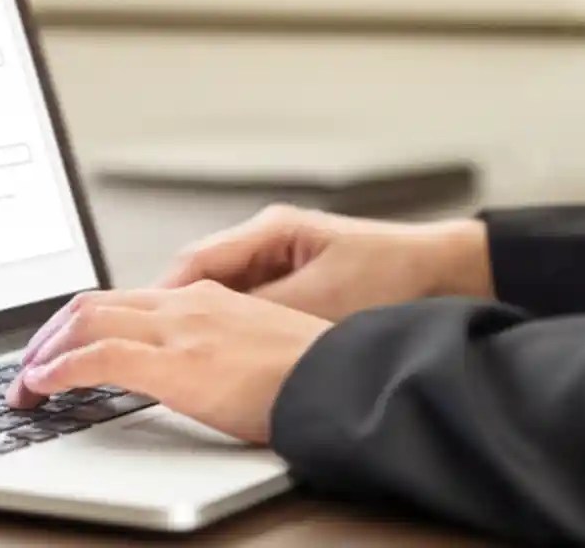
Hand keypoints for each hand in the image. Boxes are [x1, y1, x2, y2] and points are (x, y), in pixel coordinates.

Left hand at [5, 281, 330, 443]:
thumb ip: (220, 347)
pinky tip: (44, 386)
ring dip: (45, 353)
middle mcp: (186, 303)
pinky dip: (59, 369)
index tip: (59, 350)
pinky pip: (97, 358)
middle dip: (49, 335)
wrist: (347, 378)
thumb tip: (198, 370)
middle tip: (29, 367)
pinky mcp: (178, 364)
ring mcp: (180, 329)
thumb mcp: (259, 346)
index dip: (79, 323)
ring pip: (86, 322)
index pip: (121, 299)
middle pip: (93, 304)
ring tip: (26, 383)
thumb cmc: (315, 371)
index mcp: (205, 298)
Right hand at [158, 204, 492, 320]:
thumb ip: (264, 313)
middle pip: (197, 276)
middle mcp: (269, 239)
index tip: (135, 322)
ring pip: (217, 292)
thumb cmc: (394, 277)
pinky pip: (243, 303)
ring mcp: (280, 260)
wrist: (448, 273)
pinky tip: (222, 353)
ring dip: (198, 320)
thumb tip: (211, 329)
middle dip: (168, 309)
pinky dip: (227, 325)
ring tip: (175, 353)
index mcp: (271, 231)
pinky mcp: (293, 282)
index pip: (195, 262)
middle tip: (140, 342)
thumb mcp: (322, 301)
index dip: (161, 295)